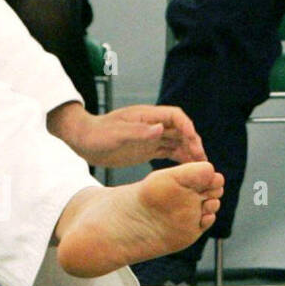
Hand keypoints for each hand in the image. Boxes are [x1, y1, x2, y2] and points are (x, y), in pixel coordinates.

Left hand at [49, 101, 204, 167]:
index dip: (187, 127)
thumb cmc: (96, 135)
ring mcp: (150, 137)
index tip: (194, 142)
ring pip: (177, 142)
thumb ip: (138, 132)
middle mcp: (151, 125)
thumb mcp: (116, 134)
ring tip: (200, 167)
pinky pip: (168, 151)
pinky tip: (187, 169)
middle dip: (193, 142)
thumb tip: (161, 128)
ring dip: (189, 152)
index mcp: (146, 116)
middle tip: (201, 160)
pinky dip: (179, 158)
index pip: (175, 116)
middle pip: (180, 130)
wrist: (82, 141)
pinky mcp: (146, 149)